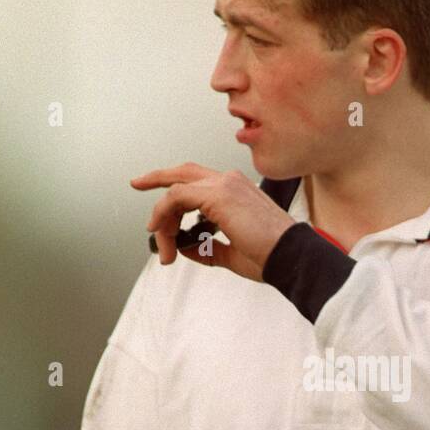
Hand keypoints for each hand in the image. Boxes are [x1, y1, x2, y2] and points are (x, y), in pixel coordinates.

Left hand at [131, 163, 295, 281]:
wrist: (291, 257)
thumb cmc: (271, 255)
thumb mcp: (231, 253)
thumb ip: (207, 247)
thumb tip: (184, 248)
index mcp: (237, 191)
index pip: (198, 182)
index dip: (175, 191)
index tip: (160, 205)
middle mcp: (230, 182)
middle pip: (184, 172)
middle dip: (157, 177)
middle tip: (137, 184)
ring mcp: (224, 185)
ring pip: (176, 190)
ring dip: (162, 217)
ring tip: (161, 244)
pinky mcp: (218, 195)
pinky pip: (176, 197)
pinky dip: (163, 214)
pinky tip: (161, 232)